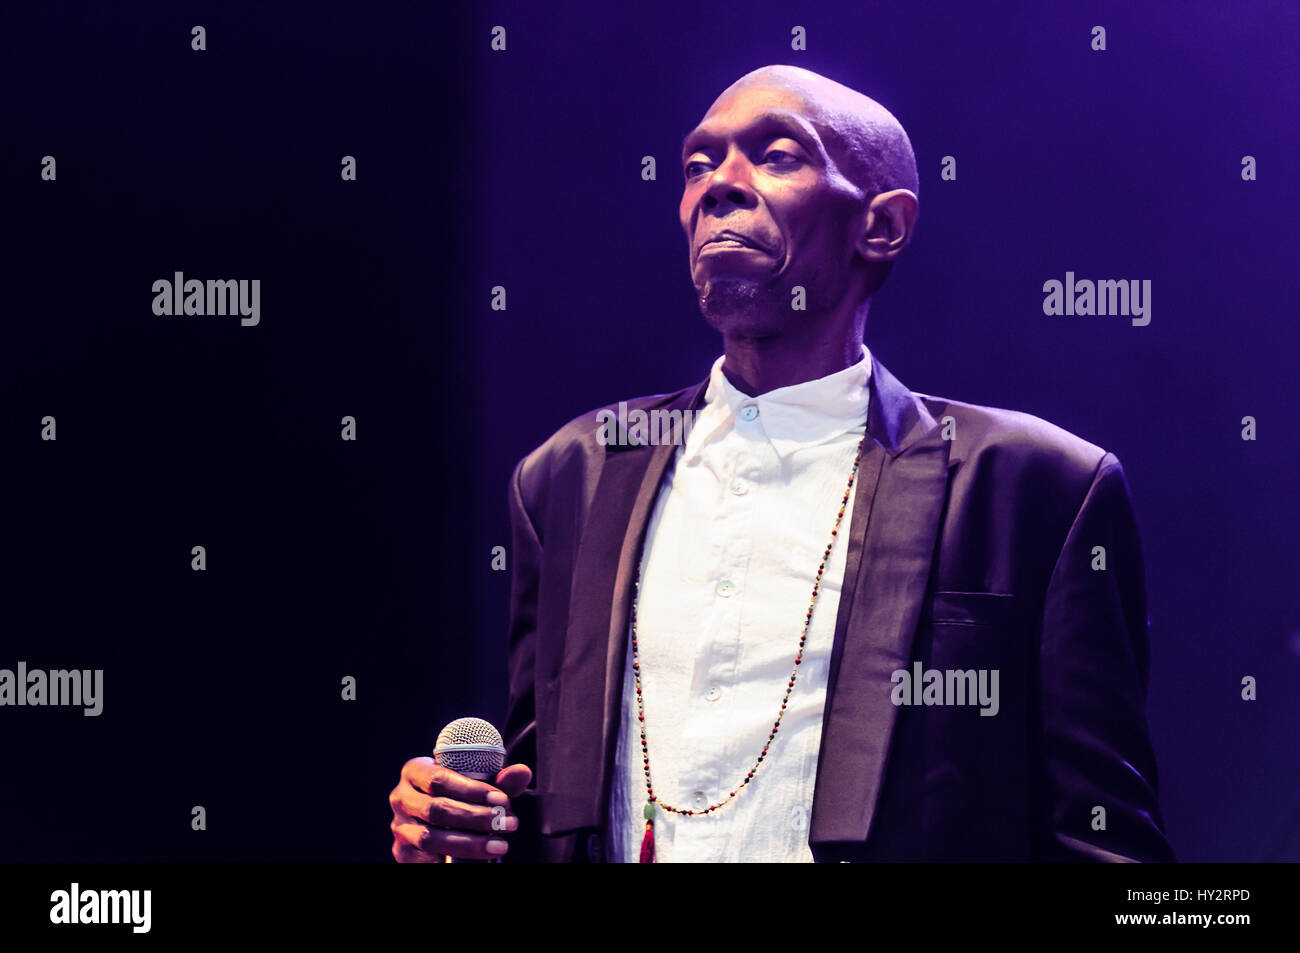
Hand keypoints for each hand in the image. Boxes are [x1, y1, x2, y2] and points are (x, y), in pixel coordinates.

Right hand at [389, 758, 532, 861]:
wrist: (437, 816)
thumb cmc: (459, 795)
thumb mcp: (478, 784)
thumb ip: (500, 781)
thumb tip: (521, 772)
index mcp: (416, 771)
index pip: (439, 778)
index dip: (472, 790)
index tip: (502, 800)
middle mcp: (402, 798)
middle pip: (437, 809)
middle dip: (476, 818)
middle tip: (507, 823)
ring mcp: (400, 827)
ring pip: (430, 838)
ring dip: (469, 843)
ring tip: (499, 845)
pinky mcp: (402, 852)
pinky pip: (423, 860)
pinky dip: (448, 861)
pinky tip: (473, 862)